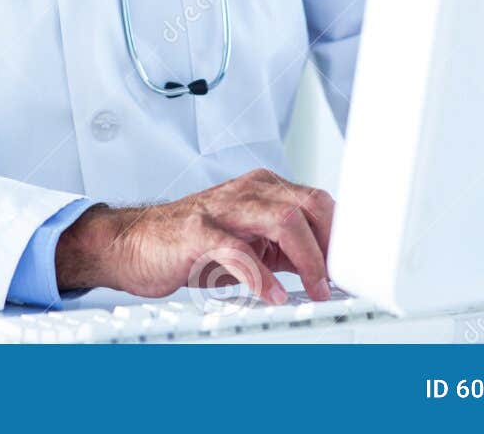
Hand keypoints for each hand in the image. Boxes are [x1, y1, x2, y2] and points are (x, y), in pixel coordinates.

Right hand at [54, 168, 334, 303]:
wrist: (131, 243)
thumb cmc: (186, 243)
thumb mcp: (246, 243)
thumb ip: (282, 250)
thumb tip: (325, 270)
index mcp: (261, 190)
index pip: (317, 201)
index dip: (340, 236)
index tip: (352, 269)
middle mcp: (245, 192)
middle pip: (307, 204)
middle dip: (330, 245)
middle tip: (337, 281)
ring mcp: (221, 209)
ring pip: (281, 219)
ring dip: (306, 258)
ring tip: (314, 289)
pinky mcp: (197, 231)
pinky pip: (237, 249)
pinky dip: (259, 274)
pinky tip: (269, 294)